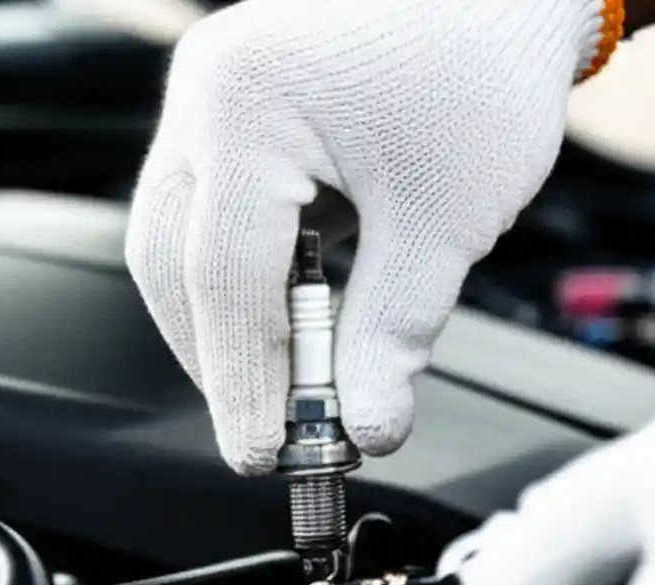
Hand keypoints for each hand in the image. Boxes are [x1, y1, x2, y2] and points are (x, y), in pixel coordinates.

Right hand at [124, 0, 604, 473]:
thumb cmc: (485, 63)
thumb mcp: (446, 218)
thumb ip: (392, 331)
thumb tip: (364, 425)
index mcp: (247, 105)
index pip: (222, 277)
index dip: (241, 380)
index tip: (262, 451)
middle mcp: (205, 92)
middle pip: (169, 260)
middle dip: (215, 353)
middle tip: (263, 424)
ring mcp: (207, 93)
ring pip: (174, 237)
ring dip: (220, 315)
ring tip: (280, 375)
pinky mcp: (229, 104)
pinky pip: (204, 205)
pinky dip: (236, 270)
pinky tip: (284, 307)